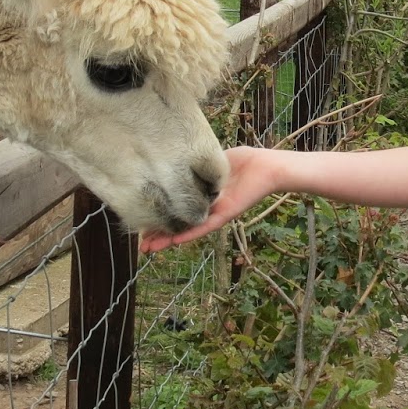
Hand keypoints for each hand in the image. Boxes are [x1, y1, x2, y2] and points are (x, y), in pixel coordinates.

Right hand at [138, 146, 282, 251]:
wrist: (266, 166)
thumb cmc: (244, 161)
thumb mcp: (211, 161)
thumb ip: (194, 165)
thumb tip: (173, 159)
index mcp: (201, 197)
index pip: (176, 209)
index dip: (160, 217)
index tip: (142, 225)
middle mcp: (206, 209)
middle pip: (179, 225)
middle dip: (160, 236)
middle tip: (141, 247)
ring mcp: (215, 214)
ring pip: (188, 230)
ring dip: (169, 241)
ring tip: (150, 249)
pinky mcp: (225, 214)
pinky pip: (204, 226)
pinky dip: (190, 234)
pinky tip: (174, 242)